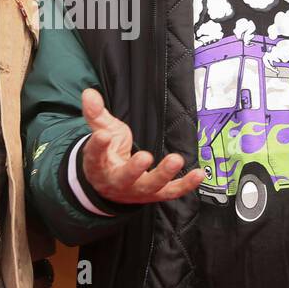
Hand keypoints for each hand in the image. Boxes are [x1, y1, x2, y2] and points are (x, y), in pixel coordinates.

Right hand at [80, 87, 204, 205]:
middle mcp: (116, 182)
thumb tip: (89, 93)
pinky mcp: (155, 194)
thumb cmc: (107, 156)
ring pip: (150, 186)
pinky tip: (199, 173)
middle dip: (134, 169)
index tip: (102, 135)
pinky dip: (186, 185)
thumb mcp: (101, 131)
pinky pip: (171, 192)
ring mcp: (137, 190)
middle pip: (124, 178)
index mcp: (98, 166)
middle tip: (144, 156)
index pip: (94, 157)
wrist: (110, 187)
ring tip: (175, 159)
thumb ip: (95, 113)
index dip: (98, 147)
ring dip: (164, 175)